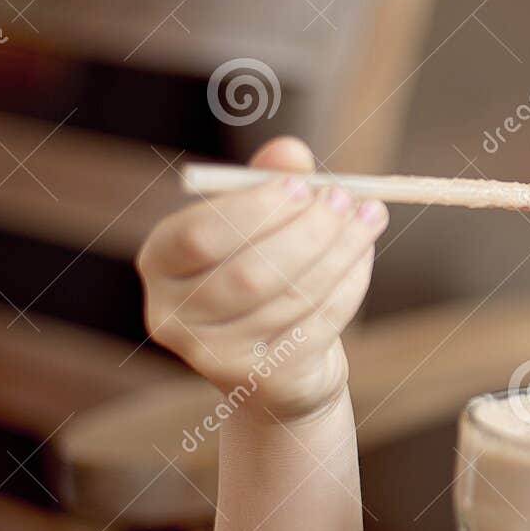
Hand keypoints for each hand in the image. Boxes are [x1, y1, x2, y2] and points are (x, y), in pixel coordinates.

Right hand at [137, 136, 387, 421]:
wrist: (278, 365)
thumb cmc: (263, 270)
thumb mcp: (261, 221)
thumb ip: (271, 180)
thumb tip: (289, 150)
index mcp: (159, 261)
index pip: (197, 237)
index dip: (253, 210)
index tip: (303, 185)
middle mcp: (173, 314)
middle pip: (248, 273)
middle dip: (309, 232)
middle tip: (346, 200)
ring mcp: (213, 356)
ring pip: (291, 298)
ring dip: (340, 252)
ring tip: (370, 218)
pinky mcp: (260, 380)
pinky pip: (317, 325)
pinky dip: (348, 285)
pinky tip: (361, 257)